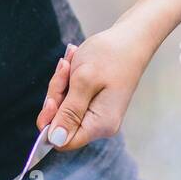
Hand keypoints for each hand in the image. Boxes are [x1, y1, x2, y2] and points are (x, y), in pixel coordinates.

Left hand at [36, 27, 150, 150]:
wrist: (130, 37)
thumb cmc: (110, 56)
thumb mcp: (83, 81)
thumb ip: (68, 112)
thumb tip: (55, 141)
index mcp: (100, 125)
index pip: (63, 142)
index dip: (50, 124)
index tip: (52, 99)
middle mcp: (100, 125)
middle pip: (59, 123)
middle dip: (56, 96)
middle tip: (65, 70)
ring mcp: (97, 114)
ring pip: (61, 108)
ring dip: (60, 84)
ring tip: (71, 62)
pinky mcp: (93, 103)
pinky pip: (68, 98)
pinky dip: (66, 80)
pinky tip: (73, 63)